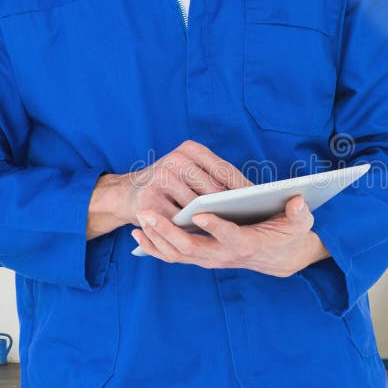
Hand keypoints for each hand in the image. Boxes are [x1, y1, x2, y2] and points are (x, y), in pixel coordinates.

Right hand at [87, 140, 251, 239]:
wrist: (126, 193)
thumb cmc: (168, 183)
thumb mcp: (189, 170)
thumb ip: (213, 178)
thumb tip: (250, 195)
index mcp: (190, 149)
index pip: (225, 170)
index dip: (244, 187)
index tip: (261, 202)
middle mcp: (176, 160)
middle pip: (214, 190)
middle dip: (231, 207)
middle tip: (252, 221)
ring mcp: (161, 180)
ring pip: (197, 208)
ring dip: (213, 221)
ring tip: (233, 232)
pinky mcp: (149, 203)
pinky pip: (178, 222)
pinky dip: (190, 230)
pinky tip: (205, 238)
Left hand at [131, 195, 330, 276]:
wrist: (279, 257)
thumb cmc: (288, 234)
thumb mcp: (300, 223)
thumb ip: (299, 214)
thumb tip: (298, 202)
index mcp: (247, 244)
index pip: (230, 237)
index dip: (216, 228)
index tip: (199, 213)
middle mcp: (225, 255)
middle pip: (192, 249)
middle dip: (167, 231)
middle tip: (148, 212)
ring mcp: (210, 259)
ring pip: (177, 255)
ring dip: (156, 238)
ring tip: (140, 219)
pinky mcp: (201, 259)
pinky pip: (172, 257)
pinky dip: (154, 247)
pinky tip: (139, 233)